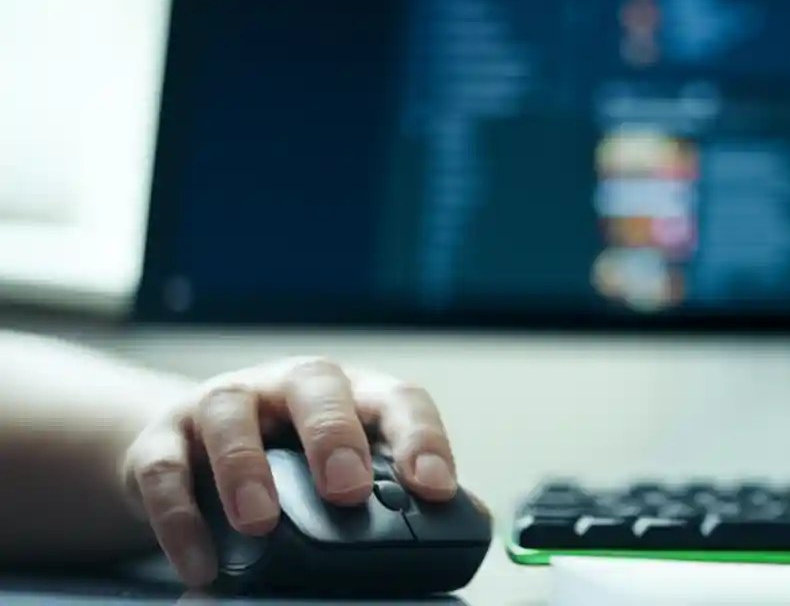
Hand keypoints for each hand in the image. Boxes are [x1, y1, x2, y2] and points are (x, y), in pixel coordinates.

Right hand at [119, 357, 473, 587]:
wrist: (189, 451)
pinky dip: (181, 518)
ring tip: (261, 522)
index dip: (421, 439)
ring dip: (245, 468)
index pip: (397, 401)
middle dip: (334, 436)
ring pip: (231, 413)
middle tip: (349, 490)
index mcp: (351, 395)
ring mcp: (225, 406)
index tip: (436, 487)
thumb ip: (396, 494)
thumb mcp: (347, 469)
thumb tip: (467, 525)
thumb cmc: (290, 461)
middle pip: (317, 387)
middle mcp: (289, 388)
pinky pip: (165, 470)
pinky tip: (201, 563)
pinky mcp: (162, 441)